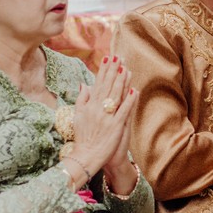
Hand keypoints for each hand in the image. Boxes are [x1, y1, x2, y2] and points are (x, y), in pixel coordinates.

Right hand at [71, 55, 137, 181]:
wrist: (86, 156)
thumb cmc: (83, 137)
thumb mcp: (78, 116)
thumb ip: (82, 100)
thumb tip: (85, 84)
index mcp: (89, 106)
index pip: (98, 84)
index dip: (103, 70)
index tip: (108, 58)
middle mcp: (97, 109)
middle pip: (107, 86)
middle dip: (113, 71)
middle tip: (119, 57)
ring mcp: (107, 117)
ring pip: (115, 95)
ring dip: (121, 81)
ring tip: (126, 68)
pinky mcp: (115, 126)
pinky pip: (123, 111)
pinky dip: (129, 100)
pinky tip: (134, 90)